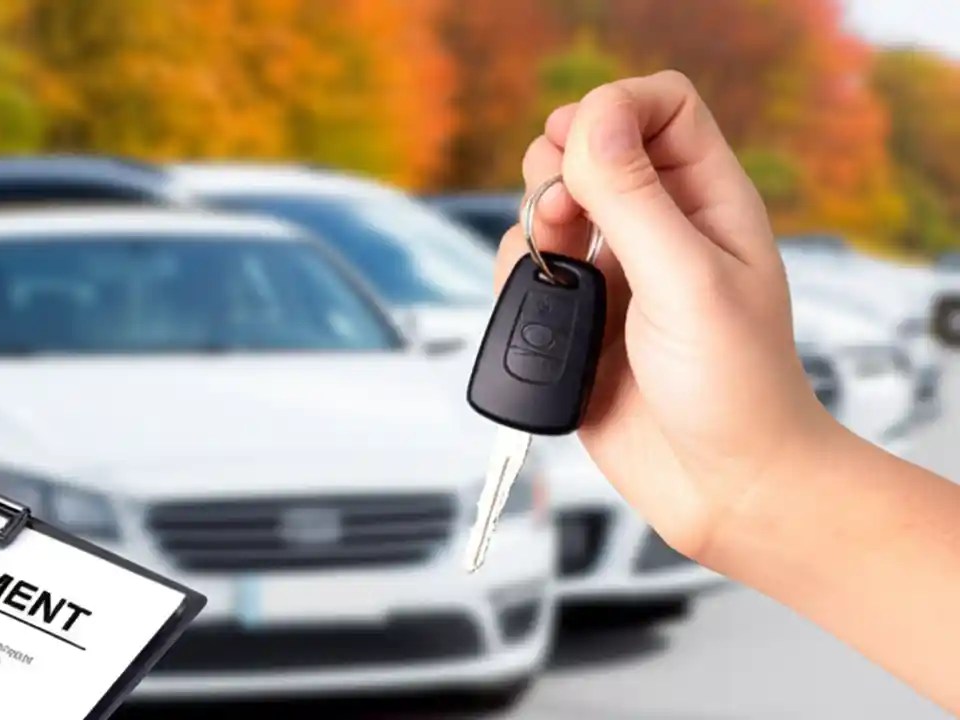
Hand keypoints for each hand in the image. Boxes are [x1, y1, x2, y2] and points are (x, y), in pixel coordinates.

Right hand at [497, 71, 841, 567]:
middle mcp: (660, 228)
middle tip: (565, 216)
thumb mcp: (686, 282)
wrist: (721, 487)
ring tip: (556, 270)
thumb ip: (633, 198)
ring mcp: (617, 273)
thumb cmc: (736, 390)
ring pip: (549, 208)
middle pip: (590, 148)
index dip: (614, 107)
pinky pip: (529, 271)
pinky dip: (519, 277)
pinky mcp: (580, 318)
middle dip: (559, 169)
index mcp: (708, 202)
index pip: (660, 106)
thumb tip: (589, 119)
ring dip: (534, 227)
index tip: (581, 145)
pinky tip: (544, 309)